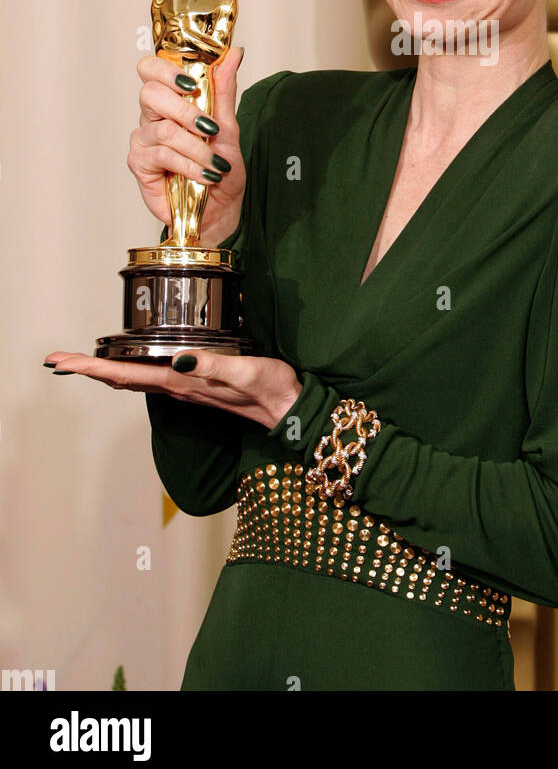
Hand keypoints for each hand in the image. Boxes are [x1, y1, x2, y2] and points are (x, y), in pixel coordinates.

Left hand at [44, 349, 302, 429]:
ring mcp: (185, 386)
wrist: (289, 409)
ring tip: (80, 361)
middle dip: (88, 368)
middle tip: (57, 359)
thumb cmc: (272, 388)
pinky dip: (128, 370)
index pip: (126, 375)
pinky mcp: (195, 383)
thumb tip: (177, 359)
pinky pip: (151, 377)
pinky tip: (127, 364)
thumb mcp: (245, 371)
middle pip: (121, 378)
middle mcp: (177, 385)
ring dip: (104, 370)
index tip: (62, 362)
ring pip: (133, 378)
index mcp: (182, 381)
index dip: (92, 368)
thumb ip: (212, 365)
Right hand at [128, 45, 245, 247]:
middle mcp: (151, 117)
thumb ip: (224, 89)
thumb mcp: (229, 126)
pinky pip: (163, 156)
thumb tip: (234, 53)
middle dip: (186, 110)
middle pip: (150, 93)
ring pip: (165, 130)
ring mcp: (143, 140)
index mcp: (169, 100)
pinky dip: (189, 164)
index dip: (165, 69)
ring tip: (215, 163)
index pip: (150, 69)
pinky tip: (204, 174)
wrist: (220, 207)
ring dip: (197, 148)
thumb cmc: (221, 167)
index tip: (192, 83)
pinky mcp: (139, 164)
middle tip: (210, 127)